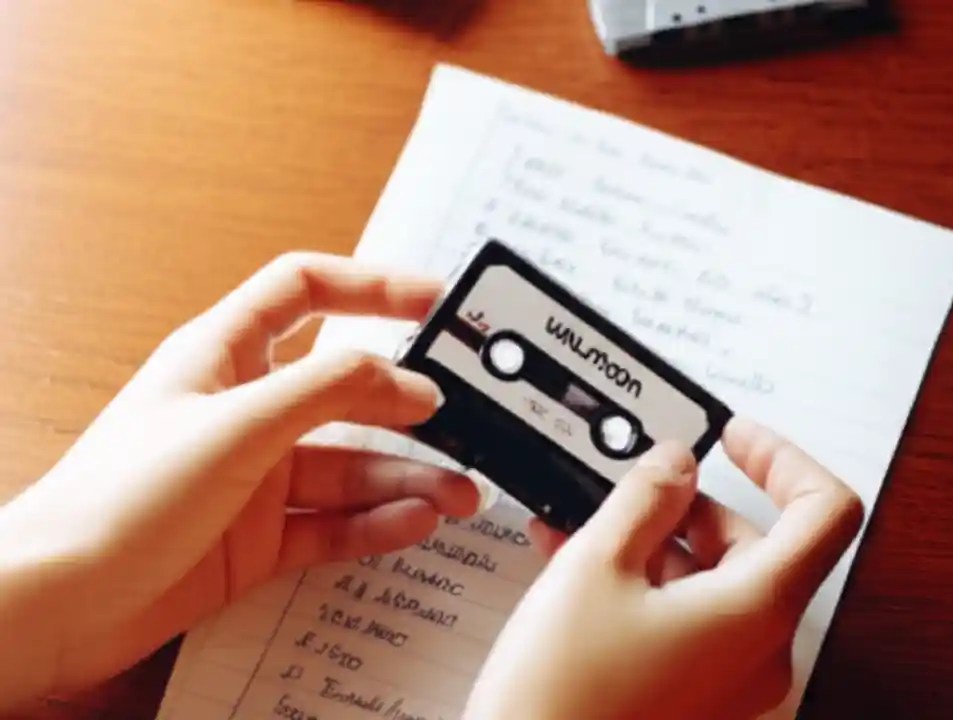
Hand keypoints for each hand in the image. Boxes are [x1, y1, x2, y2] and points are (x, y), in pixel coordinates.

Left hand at [0, 253, 478, 704]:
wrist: (61, 604)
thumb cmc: (117, 499)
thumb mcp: (235, 426)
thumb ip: (327, 392)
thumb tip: (407, 379)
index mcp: (222, 355)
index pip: (305, 291)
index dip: (370, 286)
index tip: (434, 301)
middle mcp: (244, 410)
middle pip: (344, 389)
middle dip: (406, 404)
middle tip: (465, 420)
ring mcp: (254, 476)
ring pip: (349, 464)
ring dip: (407, 476)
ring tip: (459, 492)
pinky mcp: (258, 538)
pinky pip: (335, 523)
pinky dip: (378, 523)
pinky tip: (416, 522)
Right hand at [463, 416, 862, 719]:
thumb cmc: (562, 700)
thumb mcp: (595, 568)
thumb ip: (645, 498)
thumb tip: (675, 462)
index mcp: (757, 611)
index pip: (825, 511)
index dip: (783, 459)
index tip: (734, 439)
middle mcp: (759, 652)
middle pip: (758, 546)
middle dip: (693, 508)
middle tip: (630, 491)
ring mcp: (728, 683)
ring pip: (715, 585)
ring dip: (658, 546)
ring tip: (585, 530)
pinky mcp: (694, 700)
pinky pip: (688, 623)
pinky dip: (648, 588)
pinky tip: (584, 571)